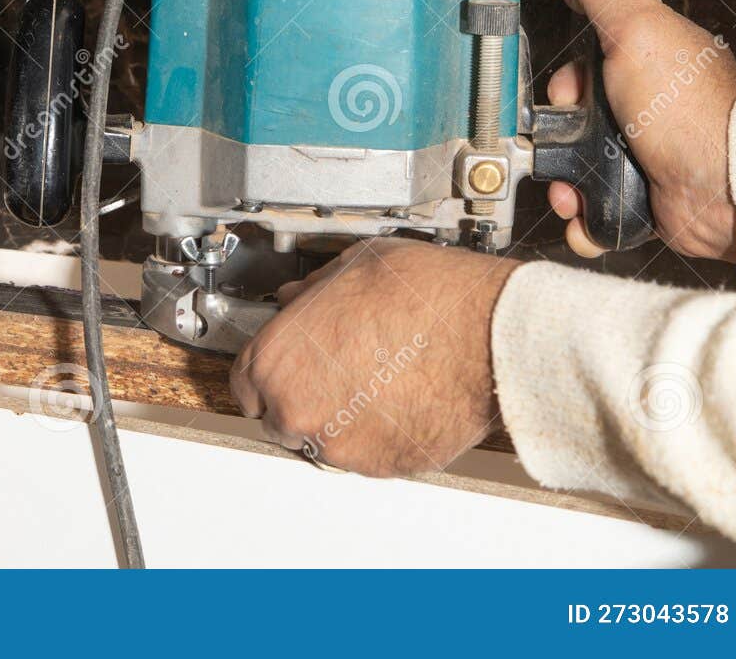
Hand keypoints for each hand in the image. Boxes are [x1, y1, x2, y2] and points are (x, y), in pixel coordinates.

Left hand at [229, 238, 521, 477]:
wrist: (490, 335)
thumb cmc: (429, 297)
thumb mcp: (355, 267)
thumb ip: (312, 292)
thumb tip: (298, 298)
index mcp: (277, 360)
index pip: (245, 383)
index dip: (271, 372)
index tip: (290, 367)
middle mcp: (299, 410)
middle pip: (281, 417)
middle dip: (306, 397)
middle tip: (344, 370)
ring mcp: (340, 445)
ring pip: (326, 441)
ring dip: (344, 420)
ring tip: (382, 380)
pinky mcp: (382, 467)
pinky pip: (369, 456)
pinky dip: (381, 436)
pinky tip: (403, 399)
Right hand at [548, 0, 735, 261]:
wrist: (721, 187)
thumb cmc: (687, 111)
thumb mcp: (640, 28)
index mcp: (654, 64)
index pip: (590, 66)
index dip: (567, 81)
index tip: (566, 94)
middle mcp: (651, 109)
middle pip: (578, 120)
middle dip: (558, 138)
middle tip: (564, 146)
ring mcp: (647, 155)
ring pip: (582, 166)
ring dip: (565, 183)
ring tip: (570, 194)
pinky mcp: (646, 198)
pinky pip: (600, 210)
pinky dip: (586, 219)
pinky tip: (586, 217)